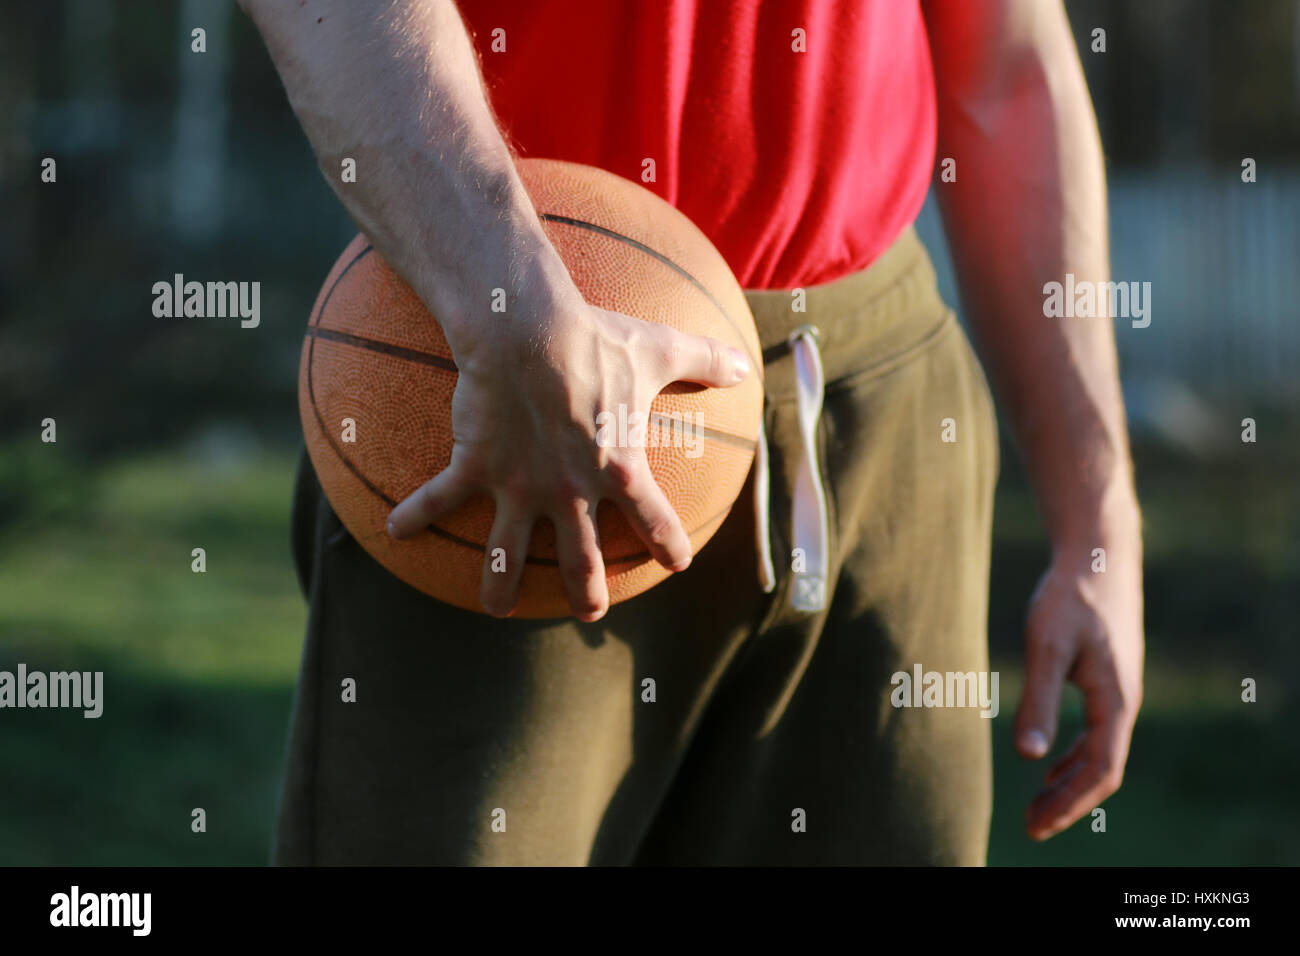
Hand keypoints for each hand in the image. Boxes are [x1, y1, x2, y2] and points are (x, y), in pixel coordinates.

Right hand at [385, 286, 749, 620]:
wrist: (530, 333)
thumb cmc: (596, 339)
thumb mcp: (658, 349)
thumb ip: (704, 361)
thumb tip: (745, 362)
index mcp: (618, 469)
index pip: (654, 520)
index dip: (667, 546)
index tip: (673, 564)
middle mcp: (570, 492)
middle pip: (582, 561)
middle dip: (585, 593)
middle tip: (587, 612)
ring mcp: (520, 487)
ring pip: (507, 555)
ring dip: (501, 585)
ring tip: (497, 609)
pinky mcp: (477, 467)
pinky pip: (440, 499)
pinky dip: (415, 516)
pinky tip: (395, 532)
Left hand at [1015, 530, 1143, 839]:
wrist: (1098, 553)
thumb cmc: (1071, 596)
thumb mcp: (1047, 648)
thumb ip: (1039, 700)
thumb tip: (1028, 756)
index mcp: (1116, 701)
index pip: (1101, 770)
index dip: (1070, 803)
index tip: (1038, 824)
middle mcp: (1125, 702)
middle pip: (1102, 769)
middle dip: (1068, 802)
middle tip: (1031, 827)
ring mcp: (1120, 691)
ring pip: (1100, 752)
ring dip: (1069, 781)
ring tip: (1037, 805)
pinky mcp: (1107, 678)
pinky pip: (1097, 733)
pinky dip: (1074, 755)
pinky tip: (1050, 763)